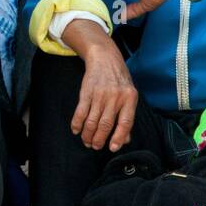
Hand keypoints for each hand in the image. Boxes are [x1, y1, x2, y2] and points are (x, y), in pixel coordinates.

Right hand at [70, 33, 138, 151]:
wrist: (105, 57)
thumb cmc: (119, 79)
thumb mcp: (129, 95)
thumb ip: (127, 117)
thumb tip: (124, 140)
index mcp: (130, 98)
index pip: (125, 123)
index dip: (118, 137)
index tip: (112, 148)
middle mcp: (115, 97)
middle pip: (106, 124)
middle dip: (99, 139)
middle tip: (95, 146)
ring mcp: (100, 94)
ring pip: (92, 121)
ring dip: (88, 135)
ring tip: (87, 141)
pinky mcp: (86, 91)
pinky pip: (81, 112)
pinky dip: (77, 123)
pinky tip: (76, 130)